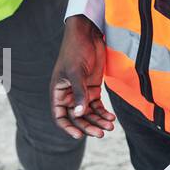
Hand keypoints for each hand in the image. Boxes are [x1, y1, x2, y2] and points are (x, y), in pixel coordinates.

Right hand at [51, 15, 114, 138]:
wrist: (89, 34)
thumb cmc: (76, 50)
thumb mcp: (76, 72)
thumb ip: (79, 93)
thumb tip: (79, 114)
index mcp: (58, 92)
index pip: (60, 116)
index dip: (68, 127)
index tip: (79, 135)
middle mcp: (69, 95)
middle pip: (77, 118)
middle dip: (88, 126)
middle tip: (101, 133)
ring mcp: (81, 92)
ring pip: (89, 114)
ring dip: (98, 121)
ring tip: (110, 126)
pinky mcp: (93, 88)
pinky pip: (97, 106)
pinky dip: (104, 113)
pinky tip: (111, 118)